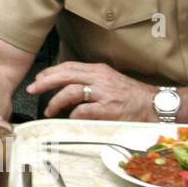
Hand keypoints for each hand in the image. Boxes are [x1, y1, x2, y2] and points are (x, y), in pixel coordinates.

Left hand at [30, 62, 155, 120]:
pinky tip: (70, 118)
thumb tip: (66, 88)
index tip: (38, 79)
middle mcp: (99, 79)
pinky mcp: (108, 109)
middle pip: (65, 75)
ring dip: (56, 101)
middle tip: (32, 89)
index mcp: (98, 70)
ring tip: (49, 110)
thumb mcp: (109, 81)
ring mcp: (104, 93)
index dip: (50, 72)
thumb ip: (90, 81)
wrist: (155, 105)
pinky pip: (83, 111)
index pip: (68, 67)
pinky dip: (73, 115)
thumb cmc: (131, 96)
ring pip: (71, 91)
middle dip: (45, 82)